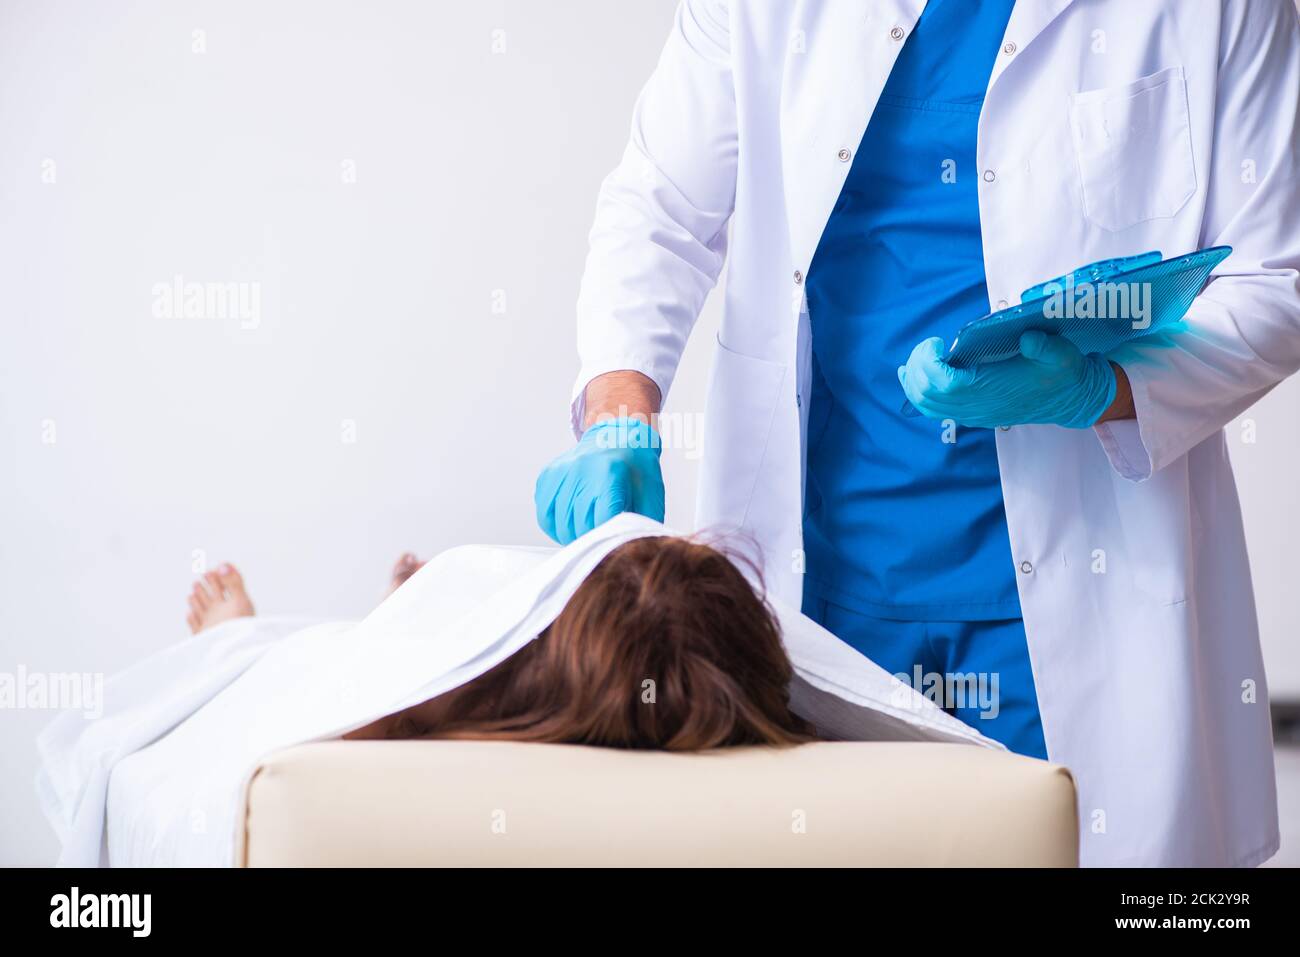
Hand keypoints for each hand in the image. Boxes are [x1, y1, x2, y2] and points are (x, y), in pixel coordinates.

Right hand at [534, 418, 665, 543]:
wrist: (618, 437)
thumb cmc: (637, 470)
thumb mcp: (652, 494)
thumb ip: (642, 524)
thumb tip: (630, 551)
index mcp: (609, 474)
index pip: (601, 523)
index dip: (608, 538)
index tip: (615, 541)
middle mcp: (581, 470)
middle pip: (579, 527)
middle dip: (593, 539)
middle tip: (604, 537)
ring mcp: (561, 472)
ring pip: (560, 525)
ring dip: (574, 536)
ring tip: (589, 530)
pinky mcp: (548, 476)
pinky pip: (545, 515)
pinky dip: (558, 527)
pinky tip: (573, 521)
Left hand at [897, 331, 1116, 428]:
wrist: (1071, 400)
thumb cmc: (1063, 374)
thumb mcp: (1063, 356)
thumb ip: (1046, 347)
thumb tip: (1029, 339)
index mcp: (993, 390)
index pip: (946, 385)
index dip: (930, 365)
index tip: (938, 342)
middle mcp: (977, 407)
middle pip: (927, 394)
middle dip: (918, 366)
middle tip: (930, 345)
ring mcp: (972, 413)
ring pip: (926, 405)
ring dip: (913, 380)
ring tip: (917, 357)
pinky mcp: (971, 413)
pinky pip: (934, 409)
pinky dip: (917, 392)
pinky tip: (912, 374)